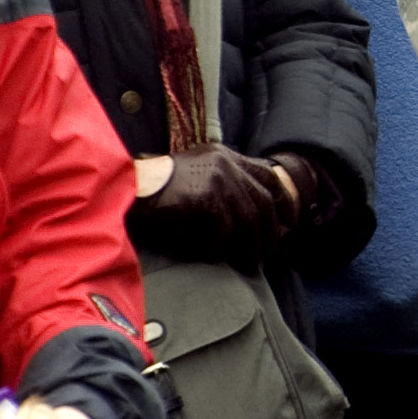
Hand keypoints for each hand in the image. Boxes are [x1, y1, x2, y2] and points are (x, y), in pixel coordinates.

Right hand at [129, 145, 306, 263]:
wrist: (128, 188)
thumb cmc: (157, 189)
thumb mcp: (195, 176)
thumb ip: (222, 184)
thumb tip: (252, 214)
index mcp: (225, 155)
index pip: (267, 174)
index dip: (282, 198)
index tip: (289, 220)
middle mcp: (226, 163)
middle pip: (263, 201)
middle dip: (270, 231)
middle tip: (268, 254)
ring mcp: (218, 178)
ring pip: (248, 219)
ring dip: (249, 246)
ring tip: (248, 263)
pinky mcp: (206, 197)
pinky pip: (224, 231)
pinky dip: (218, 247)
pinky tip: (207, 254)